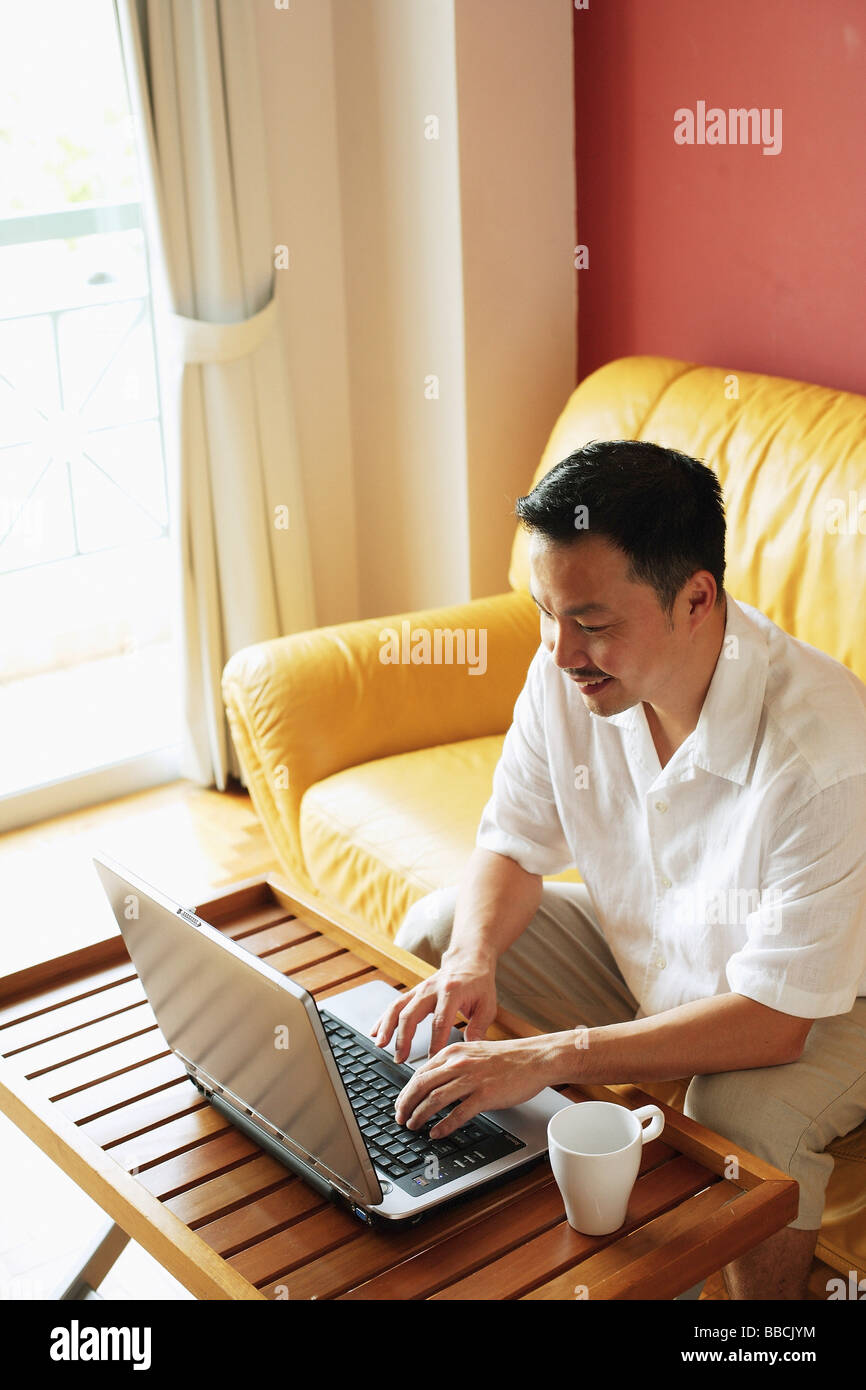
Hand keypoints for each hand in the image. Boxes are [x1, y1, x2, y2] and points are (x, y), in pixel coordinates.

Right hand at [370, 949, 497, 1062]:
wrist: (469, 959)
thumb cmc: (479, 984)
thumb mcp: (487, 1005)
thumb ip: (478, 1029)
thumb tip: (469, 1052)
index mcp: (452, 993)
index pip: (440, 1022)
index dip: (435, 1044)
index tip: (431, 1061)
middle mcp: (432, 989)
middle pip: (411, 1014)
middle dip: (403, 1038)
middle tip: (400, 1058)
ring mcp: (420, 989)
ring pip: (398, 1007)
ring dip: (387, 1027)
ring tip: (381, 1046)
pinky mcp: (414, 992)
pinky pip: (395, 1004)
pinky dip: (384, 1019)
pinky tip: (376, 1032)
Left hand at [394, 1035, 559, 1137]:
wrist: (534, 1058)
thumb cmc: (507, 1057)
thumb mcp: (473, 1052)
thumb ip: (453, 1064)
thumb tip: (433, 1081)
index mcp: (453, 1051)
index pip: (420, 1072)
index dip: (406, 1091)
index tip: (401, 1104)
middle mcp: (459, 1063)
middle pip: (421, 1085)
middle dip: (406, 1105)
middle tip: (400, 1118)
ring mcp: (471, 1079)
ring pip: (434, 1099)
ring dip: (420, 1115)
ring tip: (414, 1126)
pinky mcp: (485, 1095)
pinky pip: (458, 1114)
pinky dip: (444, 1126)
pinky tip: (437, 1133)